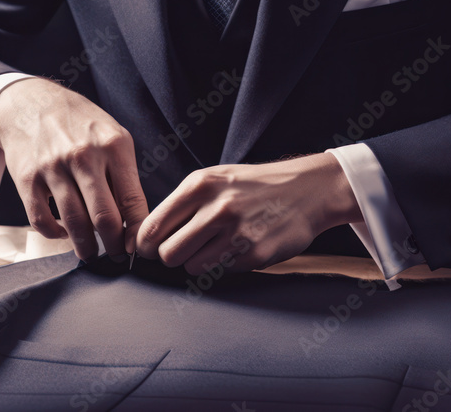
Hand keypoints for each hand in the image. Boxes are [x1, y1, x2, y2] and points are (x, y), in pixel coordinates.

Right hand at [0, 77, 148, 259]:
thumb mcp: (111, 135)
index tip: (138, 246)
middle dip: (114, 246)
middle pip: (105, 218)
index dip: (137, 232)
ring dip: (86, 247)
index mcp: (112, 146)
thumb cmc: (77, 123)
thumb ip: (124, 173)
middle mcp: (83, 156)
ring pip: (74, 224)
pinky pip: (42, 220)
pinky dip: (54, 234)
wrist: (29, 102)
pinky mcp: (27, 179)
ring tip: (91, 253)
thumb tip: (135, 220)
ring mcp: (52, 168)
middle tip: (118, 256)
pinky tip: (63, 232)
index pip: (133, 201)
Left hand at [135, 153, 362, 274]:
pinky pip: (221, 270)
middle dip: (170, 256)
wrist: (307, 190)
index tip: (147, 250)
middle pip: (167, 253)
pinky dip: (224, 263)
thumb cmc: (251, 186)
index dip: (144, 245)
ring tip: (214, 246)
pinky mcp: (254, 253)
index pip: (152, 227)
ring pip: (191, 266)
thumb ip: (181, 204)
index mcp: (199, 185)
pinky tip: (239, 246)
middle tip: (182, 251)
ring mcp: (237, 232)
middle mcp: (216, 207)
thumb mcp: (213, 179)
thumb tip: (145, 237)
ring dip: (197, 262)